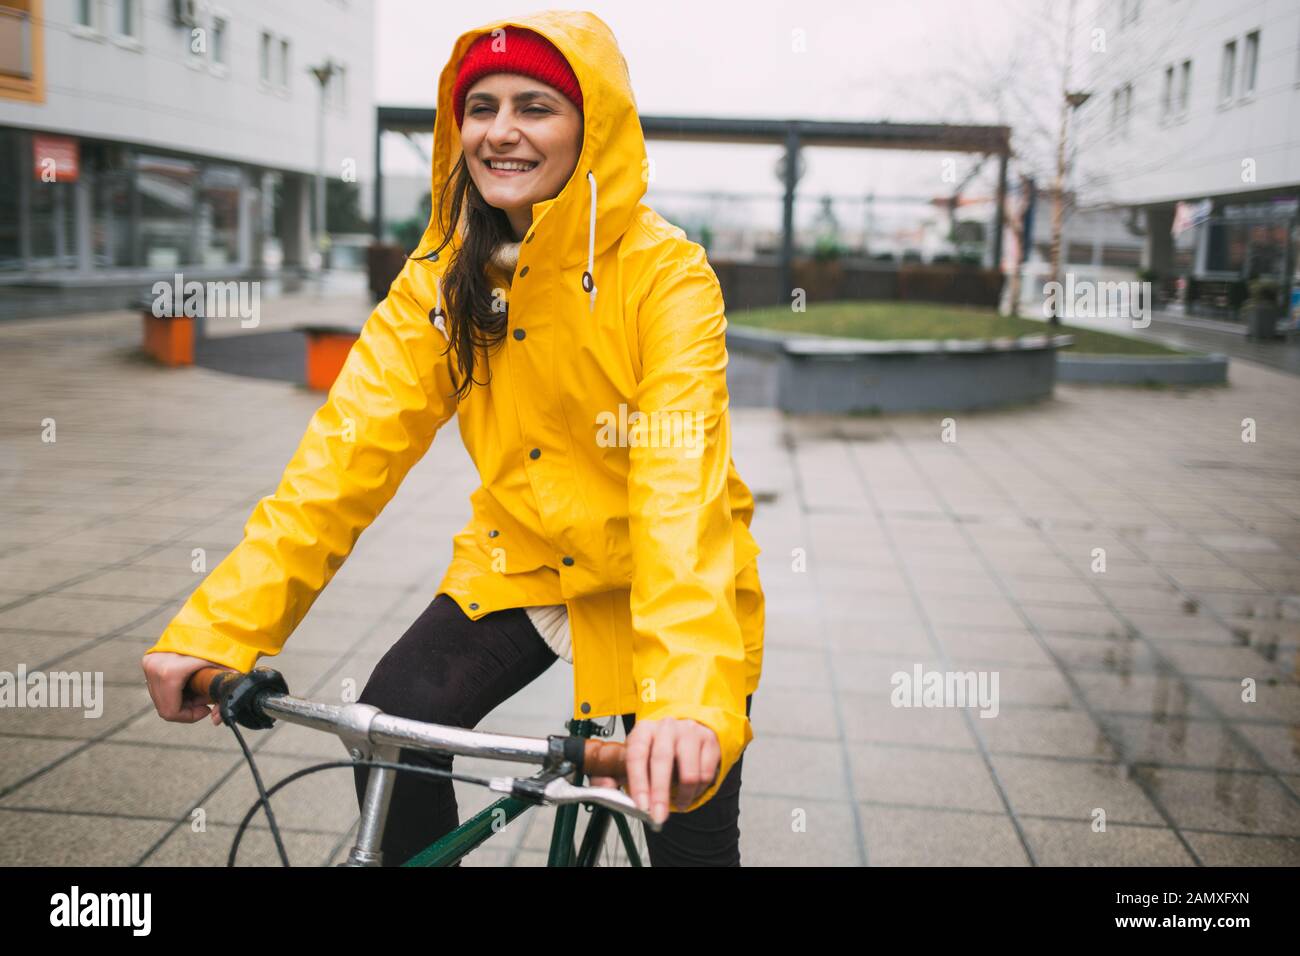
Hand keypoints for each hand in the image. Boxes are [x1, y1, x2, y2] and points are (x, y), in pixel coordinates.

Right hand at [141, 652, 234, 725]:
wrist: (208, 621)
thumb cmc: (219, 644)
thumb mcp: (226, 670)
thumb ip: (223, 696)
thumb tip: (216, 720)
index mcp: (169, 673)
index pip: (170, 712)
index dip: (189, 716)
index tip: (205, 708)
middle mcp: (154, 668)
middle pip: (164, 707)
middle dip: (186, 708)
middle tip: (203, 697)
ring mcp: (149, 663)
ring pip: (160, 698)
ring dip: (180, 698)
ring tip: (199, 687)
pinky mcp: (149, 660)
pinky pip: (158, 687)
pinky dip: (174, 690)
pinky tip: (190, 681)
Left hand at [594, 718, 719, 823]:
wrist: (687, 731)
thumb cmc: (658, 749)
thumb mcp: (635, 759)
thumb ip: (614, 775)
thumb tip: (603, 788)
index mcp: (643, 731)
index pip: (637, 754)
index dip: (638, 782)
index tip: (641, 805)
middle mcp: (666, 727)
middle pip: (662, 761)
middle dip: (660, 794)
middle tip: (658, 817)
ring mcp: (690, 732)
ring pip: (689, 773)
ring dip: (683, 796)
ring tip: (678, 802)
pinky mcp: (709, 742)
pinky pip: (706, 775)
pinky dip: (698, 791)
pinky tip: (691, 790)